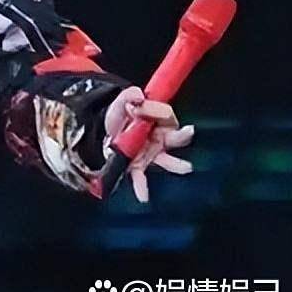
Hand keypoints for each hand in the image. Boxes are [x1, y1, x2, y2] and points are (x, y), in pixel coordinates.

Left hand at [103, 85, 194, 201]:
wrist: (104, 129)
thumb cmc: (120, 115)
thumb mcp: (121, 101)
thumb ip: (130, 96)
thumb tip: (138, 95)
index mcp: (160, 121)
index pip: (167, 115)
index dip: (158, 110)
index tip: (140, 105)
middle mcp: (160, 139)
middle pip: (176, 138)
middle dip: (181, 135)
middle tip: (188, 133)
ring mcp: (151, 153)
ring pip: (167, 160)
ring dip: (176, 164)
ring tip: (186, 167)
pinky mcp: (138, 165)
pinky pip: (141, 177)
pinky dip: (142, 186)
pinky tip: (144, 196)